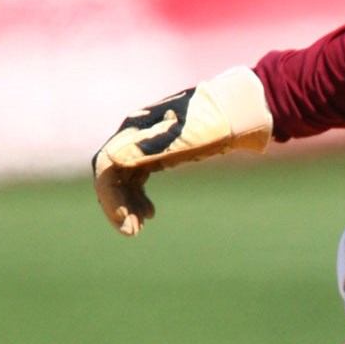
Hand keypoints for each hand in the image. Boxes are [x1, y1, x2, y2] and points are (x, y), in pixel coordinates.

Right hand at [91, 68, 272, 235]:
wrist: (236, 111)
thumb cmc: (212, 122)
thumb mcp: (185, 137)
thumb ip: (151, 148)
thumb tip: (111, 161)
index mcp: (135, 129)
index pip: (108, 165)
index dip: (110, 196)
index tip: (125, 222)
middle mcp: (134, 136)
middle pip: (112, 174)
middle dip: (117, 204)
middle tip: (133, 232)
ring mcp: (144, 144)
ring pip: (123, 179)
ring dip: (127, 204)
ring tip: (139, 227)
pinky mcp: (157, 153)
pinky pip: (137, 178)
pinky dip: (137, 197)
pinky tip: (150, 213)